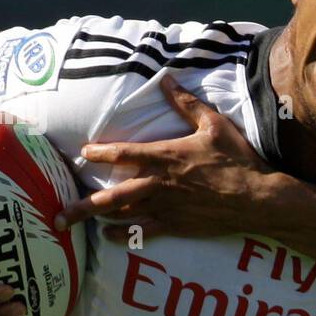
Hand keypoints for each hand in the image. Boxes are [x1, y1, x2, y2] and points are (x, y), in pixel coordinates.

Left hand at [55, 75, 274, 241]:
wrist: (257, 198)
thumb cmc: (237, 159)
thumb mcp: (213, 125)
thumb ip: (186, 104)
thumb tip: (166, 79)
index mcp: (165, 157)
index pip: (123, 154)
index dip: (100, 152)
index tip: (82, 152)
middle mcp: (158, 184)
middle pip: (112, 195)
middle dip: (83, 205)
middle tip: (58, 214)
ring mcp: (165, 208)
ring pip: (123, 215)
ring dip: (97, 219)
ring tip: (73, 224)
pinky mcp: (176, 225)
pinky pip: (142, 232)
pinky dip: (123, 235)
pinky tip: (107, 236)